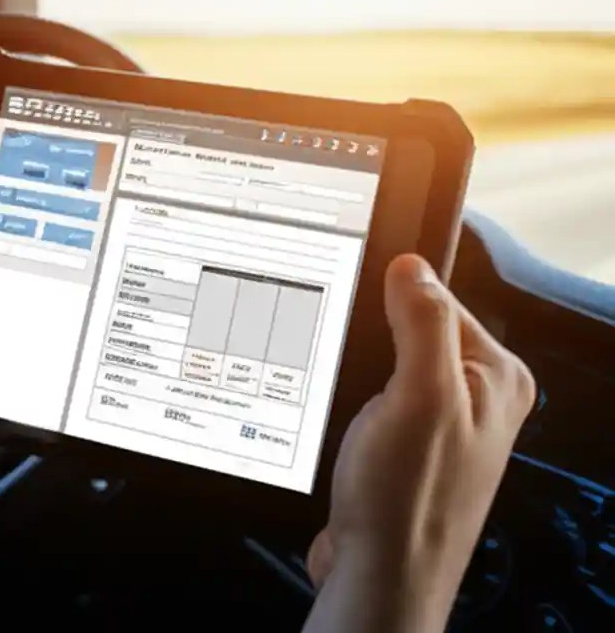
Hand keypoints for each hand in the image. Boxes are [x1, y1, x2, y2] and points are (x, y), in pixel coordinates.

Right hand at [302, 254, 534, 632]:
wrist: (380, 574)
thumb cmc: (408, 501)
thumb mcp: (419, 396)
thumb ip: (423, 324)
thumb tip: (413, 269)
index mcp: (496, 378)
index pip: (442, 301)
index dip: (395, 300)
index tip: (362, 310)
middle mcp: (476, 399)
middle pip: (412, 332)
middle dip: (372, 344)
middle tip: (358, 372)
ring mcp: (441, 424)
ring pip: (388, 366)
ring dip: (359, 377)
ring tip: (353, 406)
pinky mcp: (407, 446)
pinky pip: (376, 400)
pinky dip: (353, 403)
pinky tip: (346, 425)